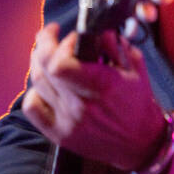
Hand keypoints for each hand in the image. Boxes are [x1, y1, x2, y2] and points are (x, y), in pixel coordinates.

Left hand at [21, 23, 166, 172]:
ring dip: (39, 63)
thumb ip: (116, 45)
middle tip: (50, 35)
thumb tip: (97, 29)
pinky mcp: (59, 134)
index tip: (70, 36)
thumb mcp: (135, 67)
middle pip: (44, 68)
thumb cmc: (138, 104)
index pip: (60, 62)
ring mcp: (68, 121)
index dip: (60, 44)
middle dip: (44, 44)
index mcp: (103, 86)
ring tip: (47, 55)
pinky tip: (45, 85)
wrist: (140, 143)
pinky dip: (34, 92)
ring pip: (37, 84)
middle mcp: (82, 105)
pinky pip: (32, 108)